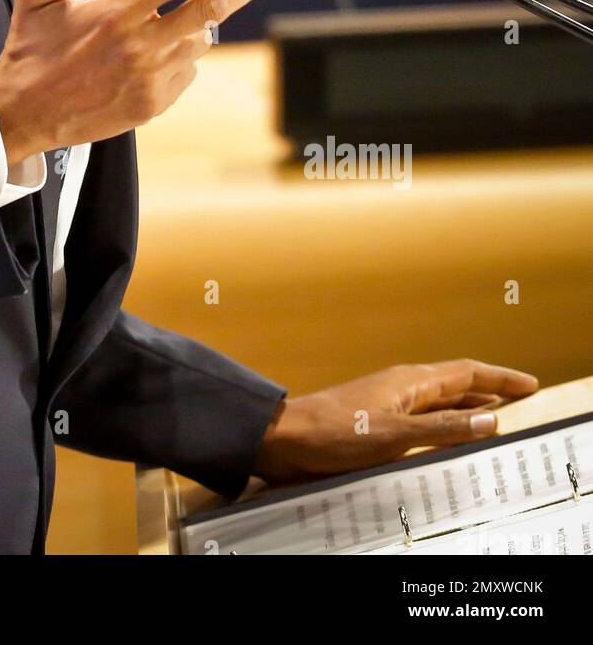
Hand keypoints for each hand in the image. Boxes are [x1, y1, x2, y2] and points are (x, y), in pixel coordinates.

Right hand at [0, 0, 282, 165]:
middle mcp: (140, 43)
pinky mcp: (153, 104)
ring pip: (199, 40)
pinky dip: (180, 57)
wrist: (23, 116)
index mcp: (116, 11)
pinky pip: (186, 71)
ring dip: (198, 26)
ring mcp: (151, 77)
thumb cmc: (29, 52)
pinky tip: (151, 57)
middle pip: (209, 8)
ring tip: (167, 24)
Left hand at [252, 360, 539, 484]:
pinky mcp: (376, 422)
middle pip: (455, 385)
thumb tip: (491, 419)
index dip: (499, 379)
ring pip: (438, 402)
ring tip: (493, 417)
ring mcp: (388, 404)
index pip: (466, 373)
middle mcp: (402, 388)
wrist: (285, 439)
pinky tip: (446, 440)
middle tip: (519, 399)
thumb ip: (443, 429)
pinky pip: (422, 419)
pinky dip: (444, 425)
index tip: (529, 384)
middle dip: (489, 391)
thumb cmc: (333, 432)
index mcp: (410, 382)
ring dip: (467, 408)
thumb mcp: (395, 434)